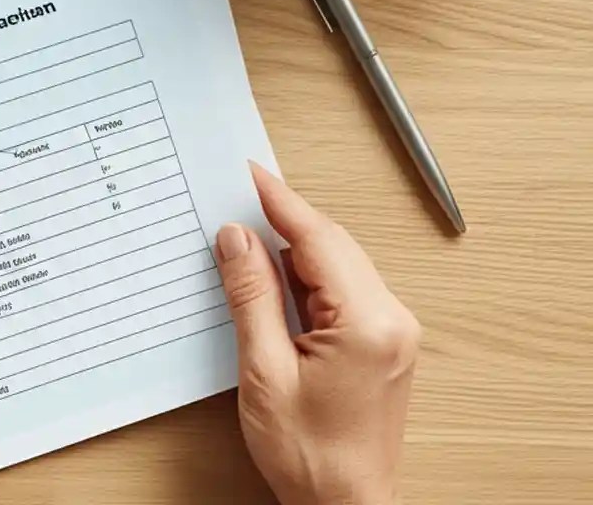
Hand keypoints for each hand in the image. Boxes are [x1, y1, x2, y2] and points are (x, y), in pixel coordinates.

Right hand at [216, 164, 419, 504]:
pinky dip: (307, 277)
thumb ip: (252, 297)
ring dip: (293, 250)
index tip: (249, 173)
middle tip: (236, 197)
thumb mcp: (264, 371)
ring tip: (244, 240)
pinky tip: (273, 279)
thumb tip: (237, 239)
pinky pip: (342, 290)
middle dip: (283, 220)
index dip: (279, 201)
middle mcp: (392, 319)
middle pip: (332, 245)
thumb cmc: (311, 455)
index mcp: (369, 322)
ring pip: (337, 265)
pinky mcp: (383, 342)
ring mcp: (392, 330)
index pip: (319, 239)